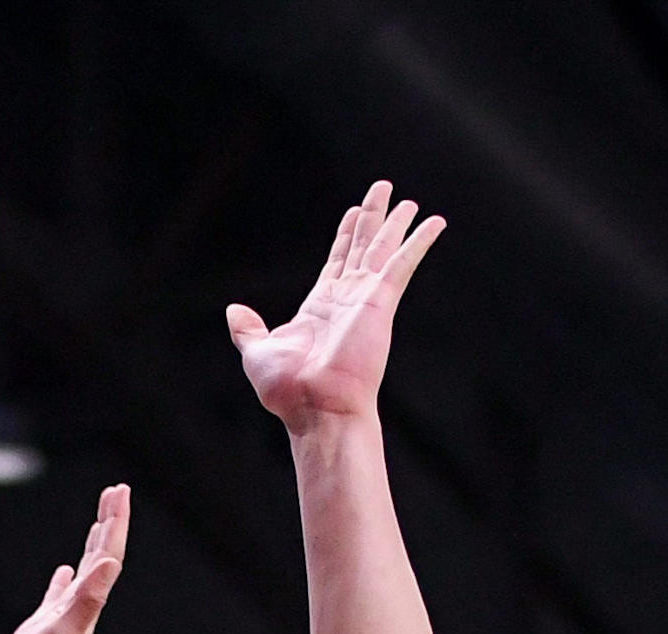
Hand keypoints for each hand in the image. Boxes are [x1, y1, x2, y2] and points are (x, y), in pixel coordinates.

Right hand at [0, 482, 130, 633]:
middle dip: (109, 523)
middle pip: (101, 557)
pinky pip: (59, 595)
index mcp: (88, 604)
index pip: (107, 555)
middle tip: (115, 492)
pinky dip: (66, 578)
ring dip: (93, 545)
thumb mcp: (62, 632)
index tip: (120, 491)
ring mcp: (63, 618)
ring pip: (84, 572)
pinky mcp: (44, 629)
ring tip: (99, 522)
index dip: (115, 522)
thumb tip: (110, 564)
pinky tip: (65, 570)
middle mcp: (81, 607)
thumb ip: (87, 599)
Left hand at [226, 180, 444, 429]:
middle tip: (384, 190)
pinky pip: (403, 264)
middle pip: (362, 247)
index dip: (346, 235)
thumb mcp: (258, 352)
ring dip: (396, 224)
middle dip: (373, 218)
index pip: (338, 260)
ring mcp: (366, 299)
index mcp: (321, 306)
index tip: (354, 212)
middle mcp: (347, 299)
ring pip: (383, 250)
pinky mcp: (381, 303)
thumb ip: (248, 329)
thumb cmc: (289, 391)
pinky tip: (434, 223)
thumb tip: (233, 312)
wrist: (315, 409)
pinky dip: (418, 242)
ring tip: (408, 202)